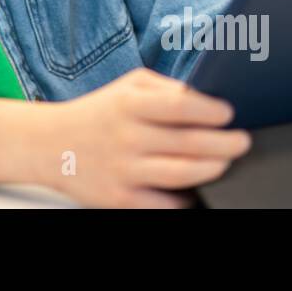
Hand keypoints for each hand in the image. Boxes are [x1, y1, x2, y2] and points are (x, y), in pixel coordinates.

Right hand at [41, 67, 250, 207]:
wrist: (50, 145)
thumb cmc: (99, 112)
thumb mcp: (127, 86)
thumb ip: (165, 89)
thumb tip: (206, 99)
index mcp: (129, 104)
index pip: (181, 106)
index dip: (212, 110)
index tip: (228, 113)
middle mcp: (127, 137)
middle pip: (190, 143)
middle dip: (226, 143)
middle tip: (241, 141)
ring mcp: (124, 171)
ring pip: (184, 174)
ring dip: (214, 168)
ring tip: (224, 162)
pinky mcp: (120, 199)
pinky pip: (166, 204)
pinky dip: (186, 197)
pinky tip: (193, 186)